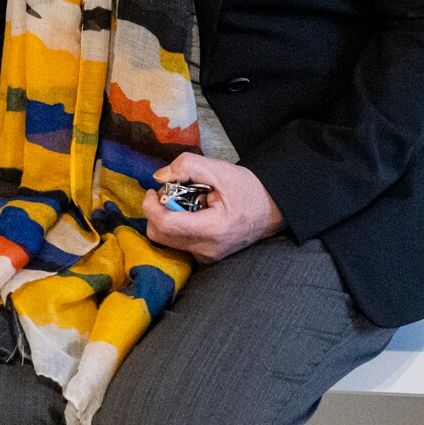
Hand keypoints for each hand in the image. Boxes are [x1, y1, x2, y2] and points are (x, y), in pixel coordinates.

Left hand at [141, 153, 283, 263]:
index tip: (153, 190)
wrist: (272, 210)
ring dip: (166, 219)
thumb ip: (187, 167)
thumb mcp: (219, 169)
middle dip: (157, 211)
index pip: (166, 224)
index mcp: (213, 229)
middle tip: (171, 193)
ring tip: (186, 202)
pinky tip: (193, 214)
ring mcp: (206, 257)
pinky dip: (176, 227)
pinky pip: (178, 243)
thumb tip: (159, 177)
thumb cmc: (248, 189)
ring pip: (166, 241)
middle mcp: (207, 249)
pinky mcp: (205, 258)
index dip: (151, 206)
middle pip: (160, 235)